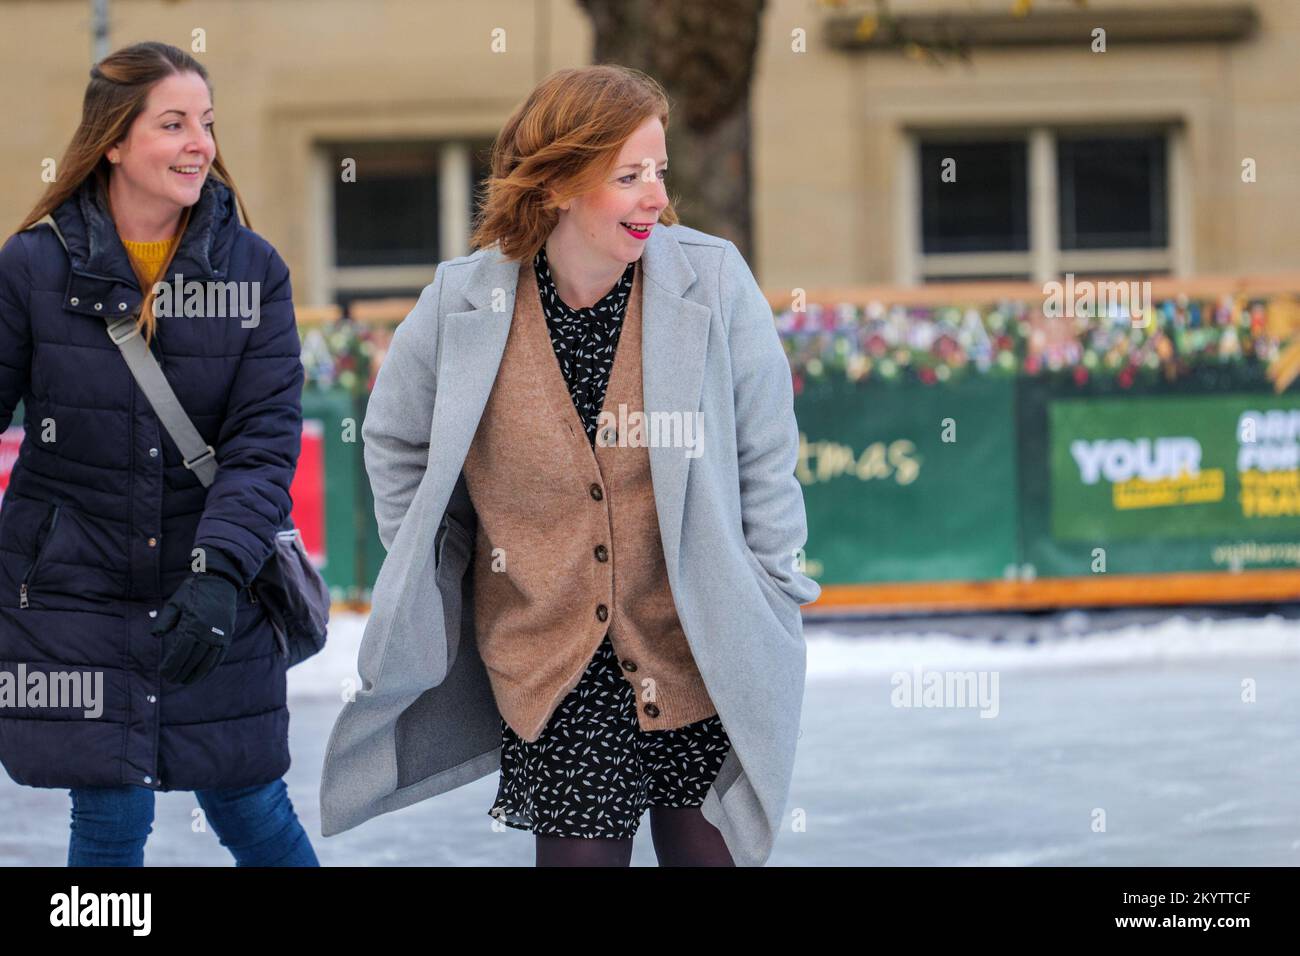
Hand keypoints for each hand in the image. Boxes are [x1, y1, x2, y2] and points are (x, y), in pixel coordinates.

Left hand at [153, 568, 238, 685]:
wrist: (220, 581)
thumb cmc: (194, 591)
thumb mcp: (175, 603)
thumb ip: (165, 621)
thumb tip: (155, 636)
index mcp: (192, 624)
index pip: (180, 653)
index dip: (171, 666)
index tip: (163, 673)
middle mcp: (207, 632)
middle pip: (192, 660)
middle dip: (181, 672)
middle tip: (171, 680)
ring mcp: (219, 635)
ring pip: (206, 661)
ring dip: (196, 673)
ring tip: (185, 681)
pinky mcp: (227, 635)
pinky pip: (219, 656)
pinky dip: (210, 667)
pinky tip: (202, 673)